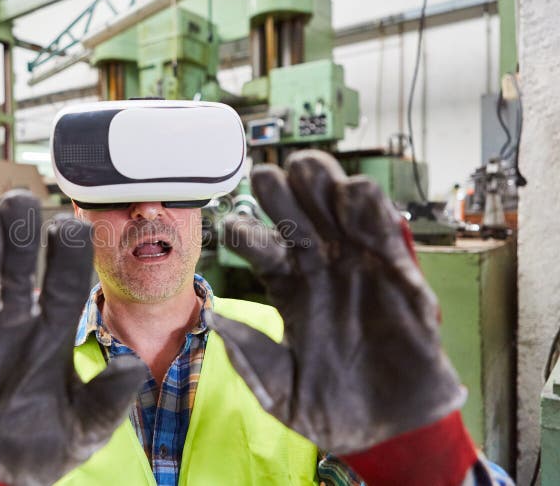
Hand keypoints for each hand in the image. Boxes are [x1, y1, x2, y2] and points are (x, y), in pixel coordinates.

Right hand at [0, 190, 143, 484]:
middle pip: (15, 232)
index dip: (68, 237)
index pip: (68, 260)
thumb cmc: (42, 445)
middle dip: (14, 219)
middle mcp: (18, 305)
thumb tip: (134, 367)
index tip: (63, 233)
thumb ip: (108, 400)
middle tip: (12, 236)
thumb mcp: (84, 429)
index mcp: (58, 320)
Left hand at [207, 150, 464, 453]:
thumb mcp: (282, 392)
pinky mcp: (395, 268)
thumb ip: (251, 357)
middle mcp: (318, 266)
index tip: (236, 234)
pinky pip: (380, 221)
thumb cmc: (335, 412)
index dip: (242, 230)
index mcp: (286, 288)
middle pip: (291, 208)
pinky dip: (365, 202)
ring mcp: (356, 262)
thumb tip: (213, 318)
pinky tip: (350, 196)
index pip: (256, 243)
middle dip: (277, 186)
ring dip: (319, 179)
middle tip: (269, 179)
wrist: (395, 428)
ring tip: (309, 177)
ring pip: (332, 200)